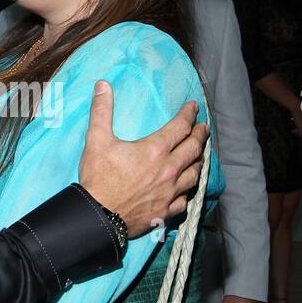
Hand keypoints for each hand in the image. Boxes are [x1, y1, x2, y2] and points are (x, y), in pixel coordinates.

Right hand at [79, 80, 207, 237]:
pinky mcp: (167, 211)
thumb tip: (103, 85)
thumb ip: (102, 111)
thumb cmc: (98, 179)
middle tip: (204, 128)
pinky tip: (186, 187)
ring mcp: (170, 192)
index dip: (189, 114)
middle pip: (194, 148)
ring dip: (199, 161)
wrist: (98, 217)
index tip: (193, 107)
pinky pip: (185, 199)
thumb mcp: (96, 140)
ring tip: (199, 155)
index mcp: (155, 150)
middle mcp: (168, 170)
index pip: (180, 126)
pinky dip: (188, 190)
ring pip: (195, 174)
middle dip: (200, 135)